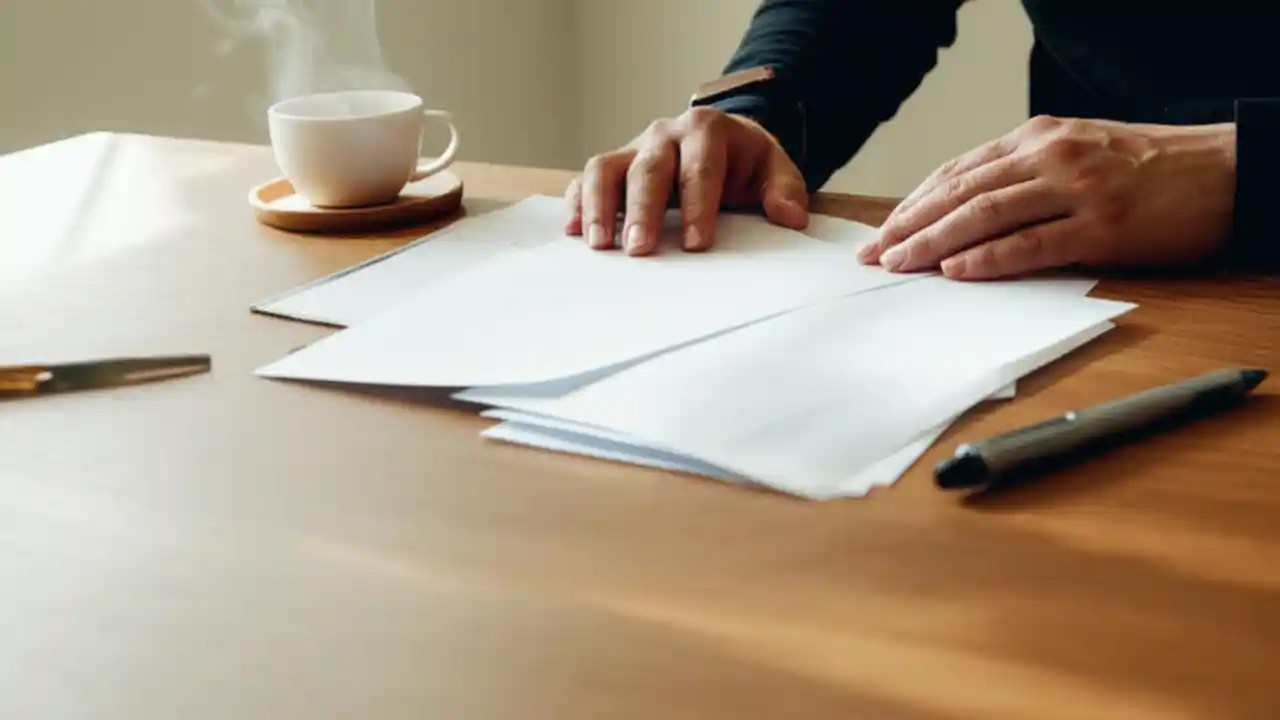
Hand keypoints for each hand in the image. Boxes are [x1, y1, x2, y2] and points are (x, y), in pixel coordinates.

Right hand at [564, 107, 808, 255]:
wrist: (719, 143)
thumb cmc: (744, 164)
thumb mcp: (774, 169)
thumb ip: (785, 190)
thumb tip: (790, 217)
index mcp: (706, 131)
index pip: (700, 168)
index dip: (698, 206)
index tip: (697, 244)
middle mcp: (664, 135)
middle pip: (648, 168)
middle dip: (643, 209)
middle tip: (641, 249)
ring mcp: (633, 150)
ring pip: (605, 168)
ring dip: (598, 206)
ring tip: (600, 246)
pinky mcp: (613, 168)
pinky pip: (584, 180)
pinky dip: (576, 204)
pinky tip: (574, 233)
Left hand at [859, 116, 1237, 278]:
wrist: (1226, 172)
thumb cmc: (1150, 169)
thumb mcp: (1079, 154)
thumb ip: (1027, 176)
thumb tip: (968, 214)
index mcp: (1038, 138)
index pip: (958, 172)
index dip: (914, 203)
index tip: (883, 230)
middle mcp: (1050, 156)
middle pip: (960, 192)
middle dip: (909, 224)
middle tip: (874, 253)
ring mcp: (1076, 189)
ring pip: (984, 214)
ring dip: (933, 241)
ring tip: (899, 264)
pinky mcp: (1101, 226)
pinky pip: (1030, 243)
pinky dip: (987, 258)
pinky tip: (954, 270)